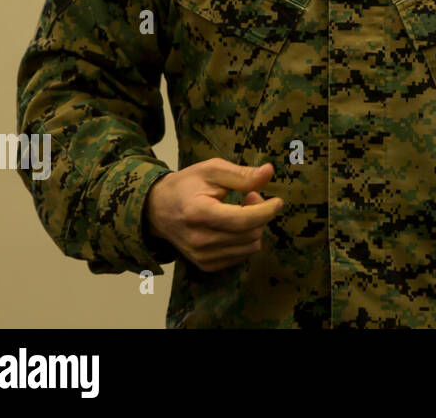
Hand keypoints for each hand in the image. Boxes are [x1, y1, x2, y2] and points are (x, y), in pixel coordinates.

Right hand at [144, 160, 282, 272]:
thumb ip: (241, 174)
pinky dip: (246, 240)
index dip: (266, 211)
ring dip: (255, 227)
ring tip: (242, 209)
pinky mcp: (205, 264)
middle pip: (250, 234)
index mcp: (199, 213)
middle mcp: (199, 239)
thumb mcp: (212, 170)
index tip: (278, 201)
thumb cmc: (187, 185)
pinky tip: (235, 225)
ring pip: (249, 247)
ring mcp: (201, 256)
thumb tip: (269, 172)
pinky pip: (241, 256)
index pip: (242, 220)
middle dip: (260, 214)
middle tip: (251, 196)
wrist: (157, 209)